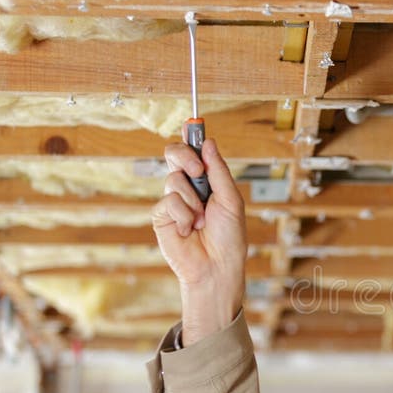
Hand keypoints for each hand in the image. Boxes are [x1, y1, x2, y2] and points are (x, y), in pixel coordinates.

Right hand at [152, 138, 246, 344]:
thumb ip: (219, 171)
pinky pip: (168, 201)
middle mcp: (188, 188)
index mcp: (207, 182)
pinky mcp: (161, 216)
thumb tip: (209, 142)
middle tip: (197, 169)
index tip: (192, 126)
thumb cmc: (229, 237)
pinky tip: (189, 230)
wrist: (217, 266)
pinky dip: (183, 215)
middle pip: (174, 155)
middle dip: (184, 156)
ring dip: (193, 200)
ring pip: (174, 180)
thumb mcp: (231, 200)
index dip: (190, 139)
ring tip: (202, 220)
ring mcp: (173, 201)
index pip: (194, 153)